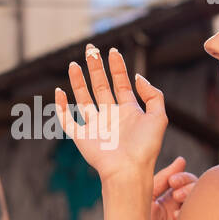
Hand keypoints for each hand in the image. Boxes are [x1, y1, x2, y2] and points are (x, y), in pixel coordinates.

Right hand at [55, 45, 165, 181]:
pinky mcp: (82, 137)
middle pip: (101, 86)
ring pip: (83, 98)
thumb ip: (153, 94)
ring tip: (75, 64)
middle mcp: (111, 116)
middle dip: (96, 67)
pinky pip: (67, 120)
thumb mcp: (158, 117)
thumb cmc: (145, 147)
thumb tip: (137, 77)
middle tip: (90, 49)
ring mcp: (95, 126)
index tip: (112, 51)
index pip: (121, 84)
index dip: (117, 67)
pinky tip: (59, 91)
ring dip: (78, 81)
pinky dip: (61, 106)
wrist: (128, 170)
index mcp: (129, 111)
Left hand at [150, 157, 196, 219]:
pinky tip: (178, 219)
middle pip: (198, 189)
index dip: (183, 178)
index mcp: (171, 198)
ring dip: (192, 199)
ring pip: (202, 203)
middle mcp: (183, 208)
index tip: (172, 182)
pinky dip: (194, 216)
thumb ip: (161, 179)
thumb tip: (182, 160)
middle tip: (176, 193)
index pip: (186, 181)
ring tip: (177, 206)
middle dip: (189, 187)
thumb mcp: (147, 197)